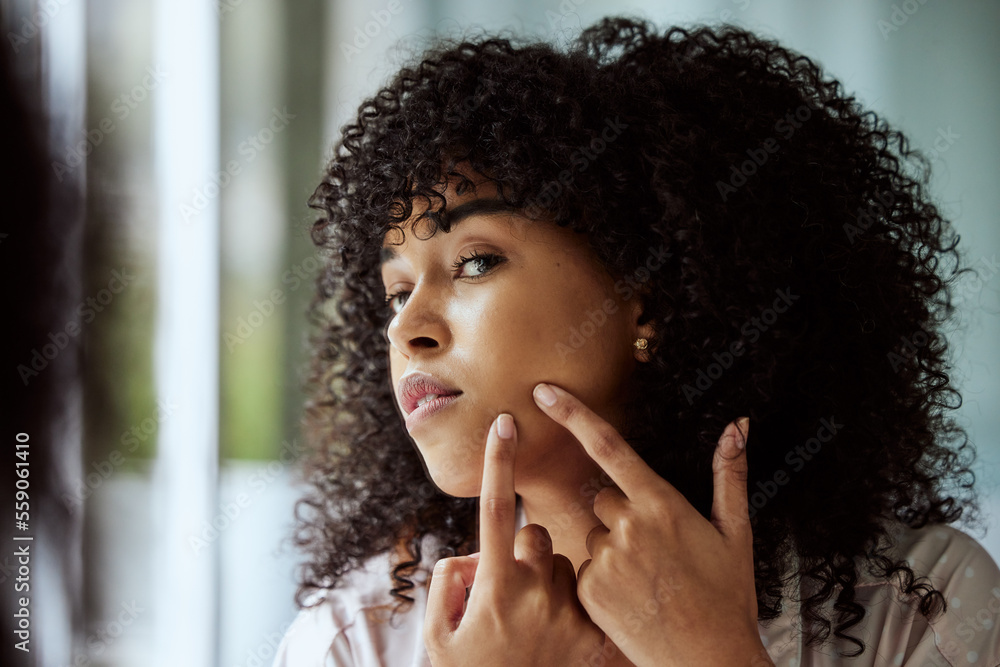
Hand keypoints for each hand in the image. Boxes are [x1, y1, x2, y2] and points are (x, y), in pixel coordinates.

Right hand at [423, 413, 616, 666]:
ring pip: (564, 566)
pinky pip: (588, 595)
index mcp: (494, 586)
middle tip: (511, 595)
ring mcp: (569, 615)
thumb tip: (473, 556)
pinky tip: (561, 636)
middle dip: (522, 555)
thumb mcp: (436, 632)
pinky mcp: (597, 637)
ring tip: (537, 626)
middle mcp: (536, 594)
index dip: (499, 462)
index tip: (507, 422)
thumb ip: (449, 580)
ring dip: (550, 582)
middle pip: (537, 538)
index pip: (497, 509)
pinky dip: (574, 606)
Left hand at [532, 382, 772, 666]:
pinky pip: (582, 569)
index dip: (572, 414)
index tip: (543, 391)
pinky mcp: (587, 589)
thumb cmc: (727, 597)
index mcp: (661, 504)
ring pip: (594, 536)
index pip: (608, 445)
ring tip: (647, 582)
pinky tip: (631, 599)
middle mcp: (627, 526)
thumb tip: (738, 424)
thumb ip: (729, 474)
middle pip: (603, 500)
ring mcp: (604, 559)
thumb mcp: (735, 533)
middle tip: (655, 554)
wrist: (709, 659)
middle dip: (621, 517)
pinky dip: (600, 580)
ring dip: (612, 551)